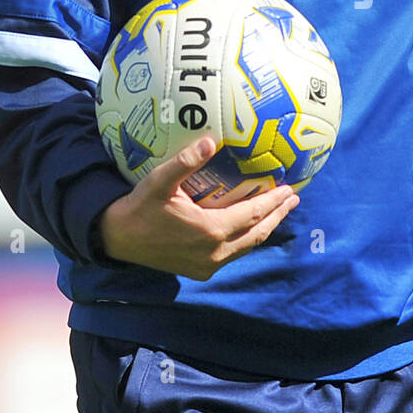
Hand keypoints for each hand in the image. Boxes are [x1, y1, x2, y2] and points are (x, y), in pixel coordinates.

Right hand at [98, 137, 299, 279]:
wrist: (119, 239)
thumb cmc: (140, 206)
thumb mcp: (160, 181)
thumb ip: (185, 162)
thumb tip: (210, 141)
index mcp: (211, 230)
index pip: (253, 214)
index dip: (274, 201)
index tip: (290, 189)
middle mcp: (215, 252)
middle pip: (258, 233)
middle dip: (278, 215)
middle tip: (293, 198)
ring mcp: (209, 265)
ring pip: (247, 246)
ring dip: (265, 228)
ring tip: (278, 211)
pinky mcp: (201, 271)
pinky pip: (233, 255)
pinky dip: (246, 239)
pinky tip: (250, 228)